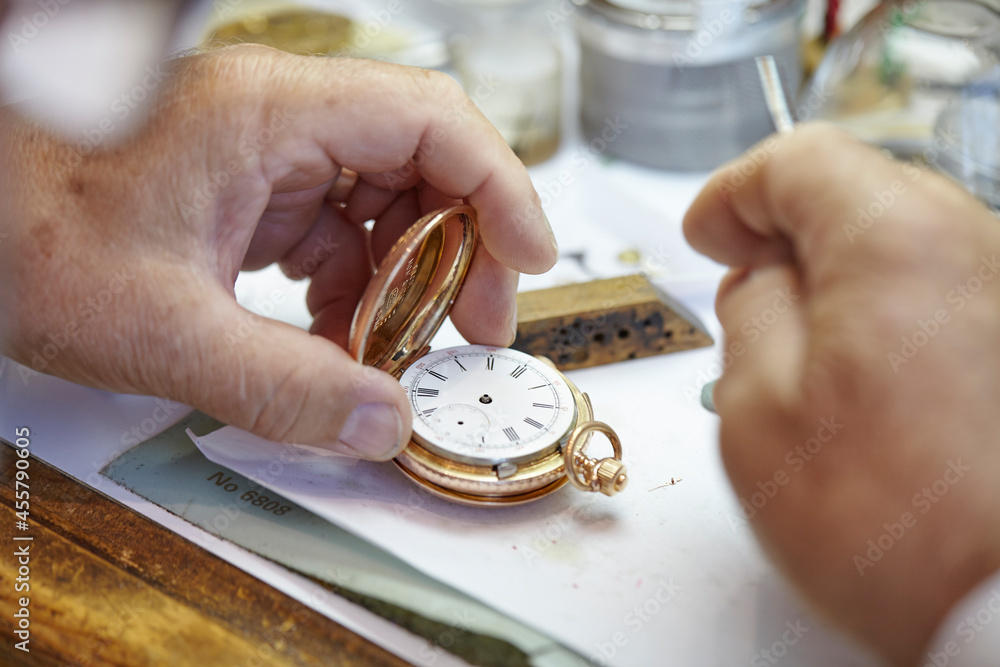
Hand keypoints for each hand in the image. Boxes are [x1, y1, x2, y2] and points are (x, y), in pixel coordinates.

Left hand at [0, 45, 556, 460]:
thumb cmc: (25, 232)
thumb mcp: (162, 331)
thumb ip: (282, 386)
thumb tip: (381, 422)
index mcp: (267, 112)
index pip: (430, 120)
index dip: (500, 187)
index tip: (529, 259)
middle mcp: (276, 116)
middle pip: (422, 159)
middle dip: (463, 246)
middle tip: (473, 326)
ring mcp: (265, 150)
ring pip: (384, 196)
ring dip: (408, 273)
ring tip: (403, 346)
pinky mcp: (250, 188)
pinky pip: (336, 228)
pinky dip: (356, 285)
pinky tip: (344, 337)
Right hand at [684, 124, 999, 663]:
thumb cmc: (895, 526)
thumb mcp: (759, 411)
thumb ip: (747, 313)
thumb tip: (757, 277)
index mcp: (894, 242)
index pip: (798, 160)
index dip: (733, 192)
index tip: (709, 232)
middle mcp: (972, 246)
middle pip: (857, 188)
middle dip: (786, 226)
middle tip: (741, 281)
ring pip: (903, 239)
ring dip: (838, 269)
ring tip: (797, 342)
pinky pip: (943, 288)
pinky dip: (887, 303)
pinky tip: (859, 369)